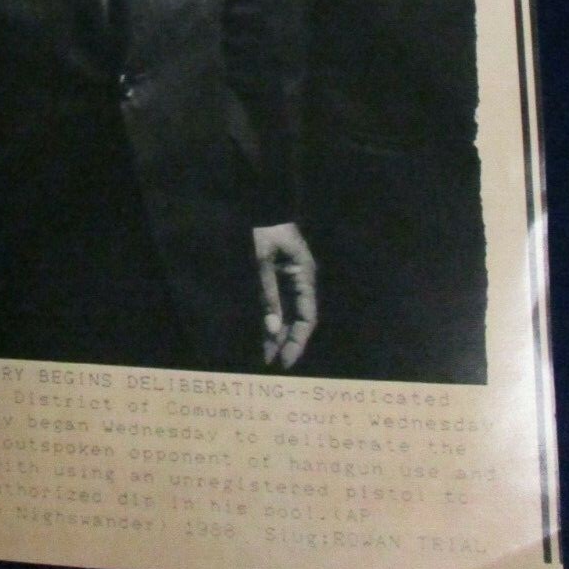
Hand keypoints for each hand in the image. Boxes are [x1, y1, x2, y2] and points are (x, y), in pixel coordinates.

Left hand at [253, 222, 316, 369]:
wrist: (261, 204)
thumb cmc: (264, 230)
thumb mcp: (261, 261)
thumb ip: (268, 294)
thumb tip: (272, 328)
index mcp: (304, 275)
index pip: (306, 317)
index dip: (297, 340)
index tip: (285, 360)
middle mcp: (301, 280)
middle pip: (298, 319)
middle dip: (286, 341)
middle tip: (273, 363)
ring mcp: (290, 279)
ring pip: (288, 313)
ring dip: (278, 332)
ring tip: (266, 355)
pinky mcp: (278, 276)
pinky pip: (278, 303)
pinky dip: (271, 318)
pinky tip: (265, 334)